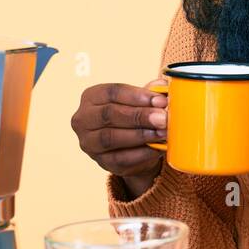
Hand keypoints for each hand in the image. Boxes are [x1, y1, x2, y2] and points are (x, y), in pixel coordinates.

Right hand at [70, 79, 168, 193]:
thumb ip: (151, 93)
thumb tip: (164, 87)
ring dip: (140, 135)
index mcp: (92, 97)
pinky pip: (120, 158)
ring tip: (162, 132)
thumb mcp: (141, 101)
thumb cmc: (134, 117)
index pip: (112, 92)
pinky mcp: (101, 162)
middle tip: (163, 118)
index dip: (137, 96)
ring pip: (111, 138)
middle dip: (139, 116)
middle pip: (109, 114)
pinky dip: (141, 153)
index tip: (160, 100)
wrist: (133, 148)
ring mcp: (89, 142)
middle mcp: (84, 119)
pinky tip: (157, 148)